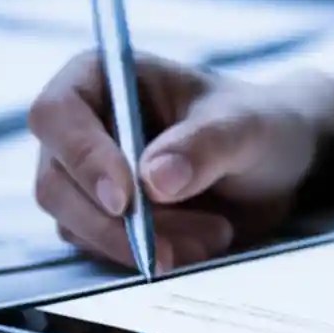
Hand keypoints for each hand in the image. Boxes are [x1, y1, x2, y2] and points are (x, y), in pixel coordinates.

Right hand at [29, 52, 333, 270]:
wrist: (277, 162)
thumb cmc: (257, 123)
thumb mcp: (245, 127)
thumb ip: (204, 145)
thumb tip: (154, 179)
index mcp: (102, 76)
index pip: (58, 114)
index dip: (84, 158)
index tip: (127, 200)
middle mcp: (82, 126)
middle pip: (56, 183)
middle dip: (116, 223)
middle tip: (175, 244)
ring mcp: (87, 176)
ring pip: (78, 224)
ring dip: (141, 244)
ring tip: (215, 233)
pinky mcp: (103, 218)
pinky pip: (104, 249)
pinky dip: (150, 256)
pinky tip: (202, 244)